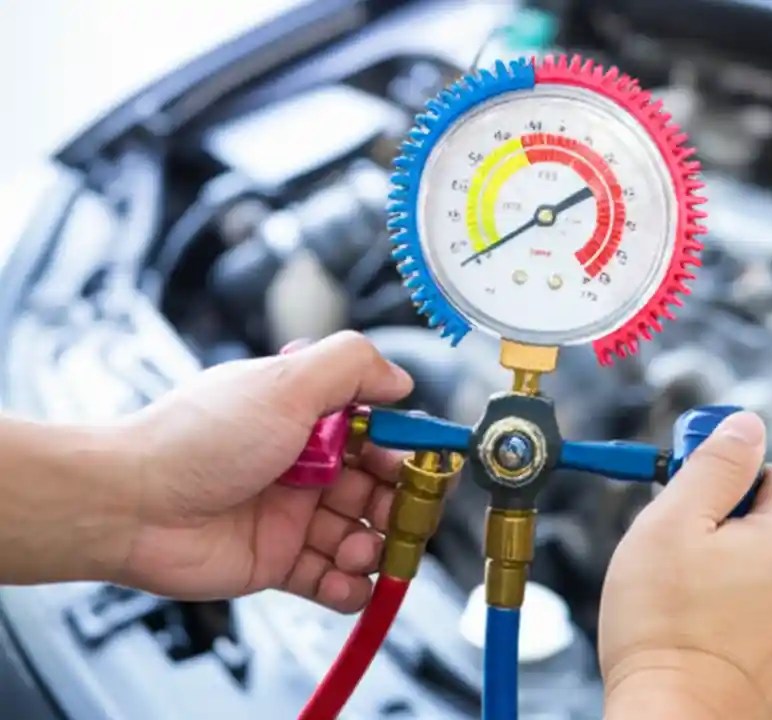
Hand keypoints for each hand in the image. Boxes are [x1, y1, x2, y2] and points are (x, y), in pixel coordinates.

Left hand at [114, 331, 413, 612]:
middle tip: (400, 515)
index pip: (380, 435)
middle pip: (380, 489)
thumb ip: (352, 366)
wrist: (129, 504)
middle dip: (399, 505)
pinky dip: (350, 587)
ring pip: (361, 536)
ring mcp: (292, 516)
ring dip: (375, 547)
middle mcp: (305, 466)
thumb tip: (401, 379)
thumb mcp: (285, 382)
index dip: (406, 453)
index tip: (426, 466)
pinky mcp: (277, 562)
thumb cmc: (196, 439)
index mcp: (309, 417)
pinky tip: (349, 582)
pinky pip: (331, 580)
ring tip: (358, 549)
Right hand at [599, 412, 771, 719]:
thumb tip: (747, 425)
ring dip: (743, 585)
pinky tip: (711, 641)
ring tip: (693, 608)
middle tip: (683, 558)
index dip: (732, 481)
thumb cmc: (666, 631)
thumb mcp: (672, 524)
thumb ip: (715, 465)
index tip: (697, 494)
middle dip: (735, 537)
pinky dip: (750, 630)